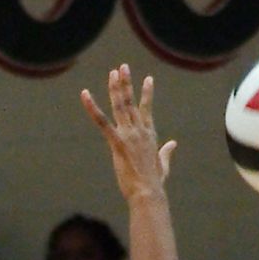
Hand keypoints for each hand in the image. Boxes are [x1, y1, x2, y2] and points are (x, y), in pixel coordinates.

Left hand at [81, 65, 177, 201]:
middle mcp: (140, 131)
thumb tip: (173, 144)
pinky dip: (92, 107)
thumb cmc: (154, 182)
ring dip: (116, 88)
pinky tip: (85, 95)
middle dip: (126, 83)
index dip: (147, 93)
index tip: (148, 79)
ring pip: (120, 106)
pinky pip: (102, 122)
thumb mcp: (162, 164)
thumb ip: (166, 152)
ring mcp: (129, 135)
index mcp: (150, 135)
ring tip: (113, 72)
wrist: (148, 192)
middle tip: (122, 67)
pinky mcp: (117, 143)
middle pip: (131, 102)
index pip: (147, 109)